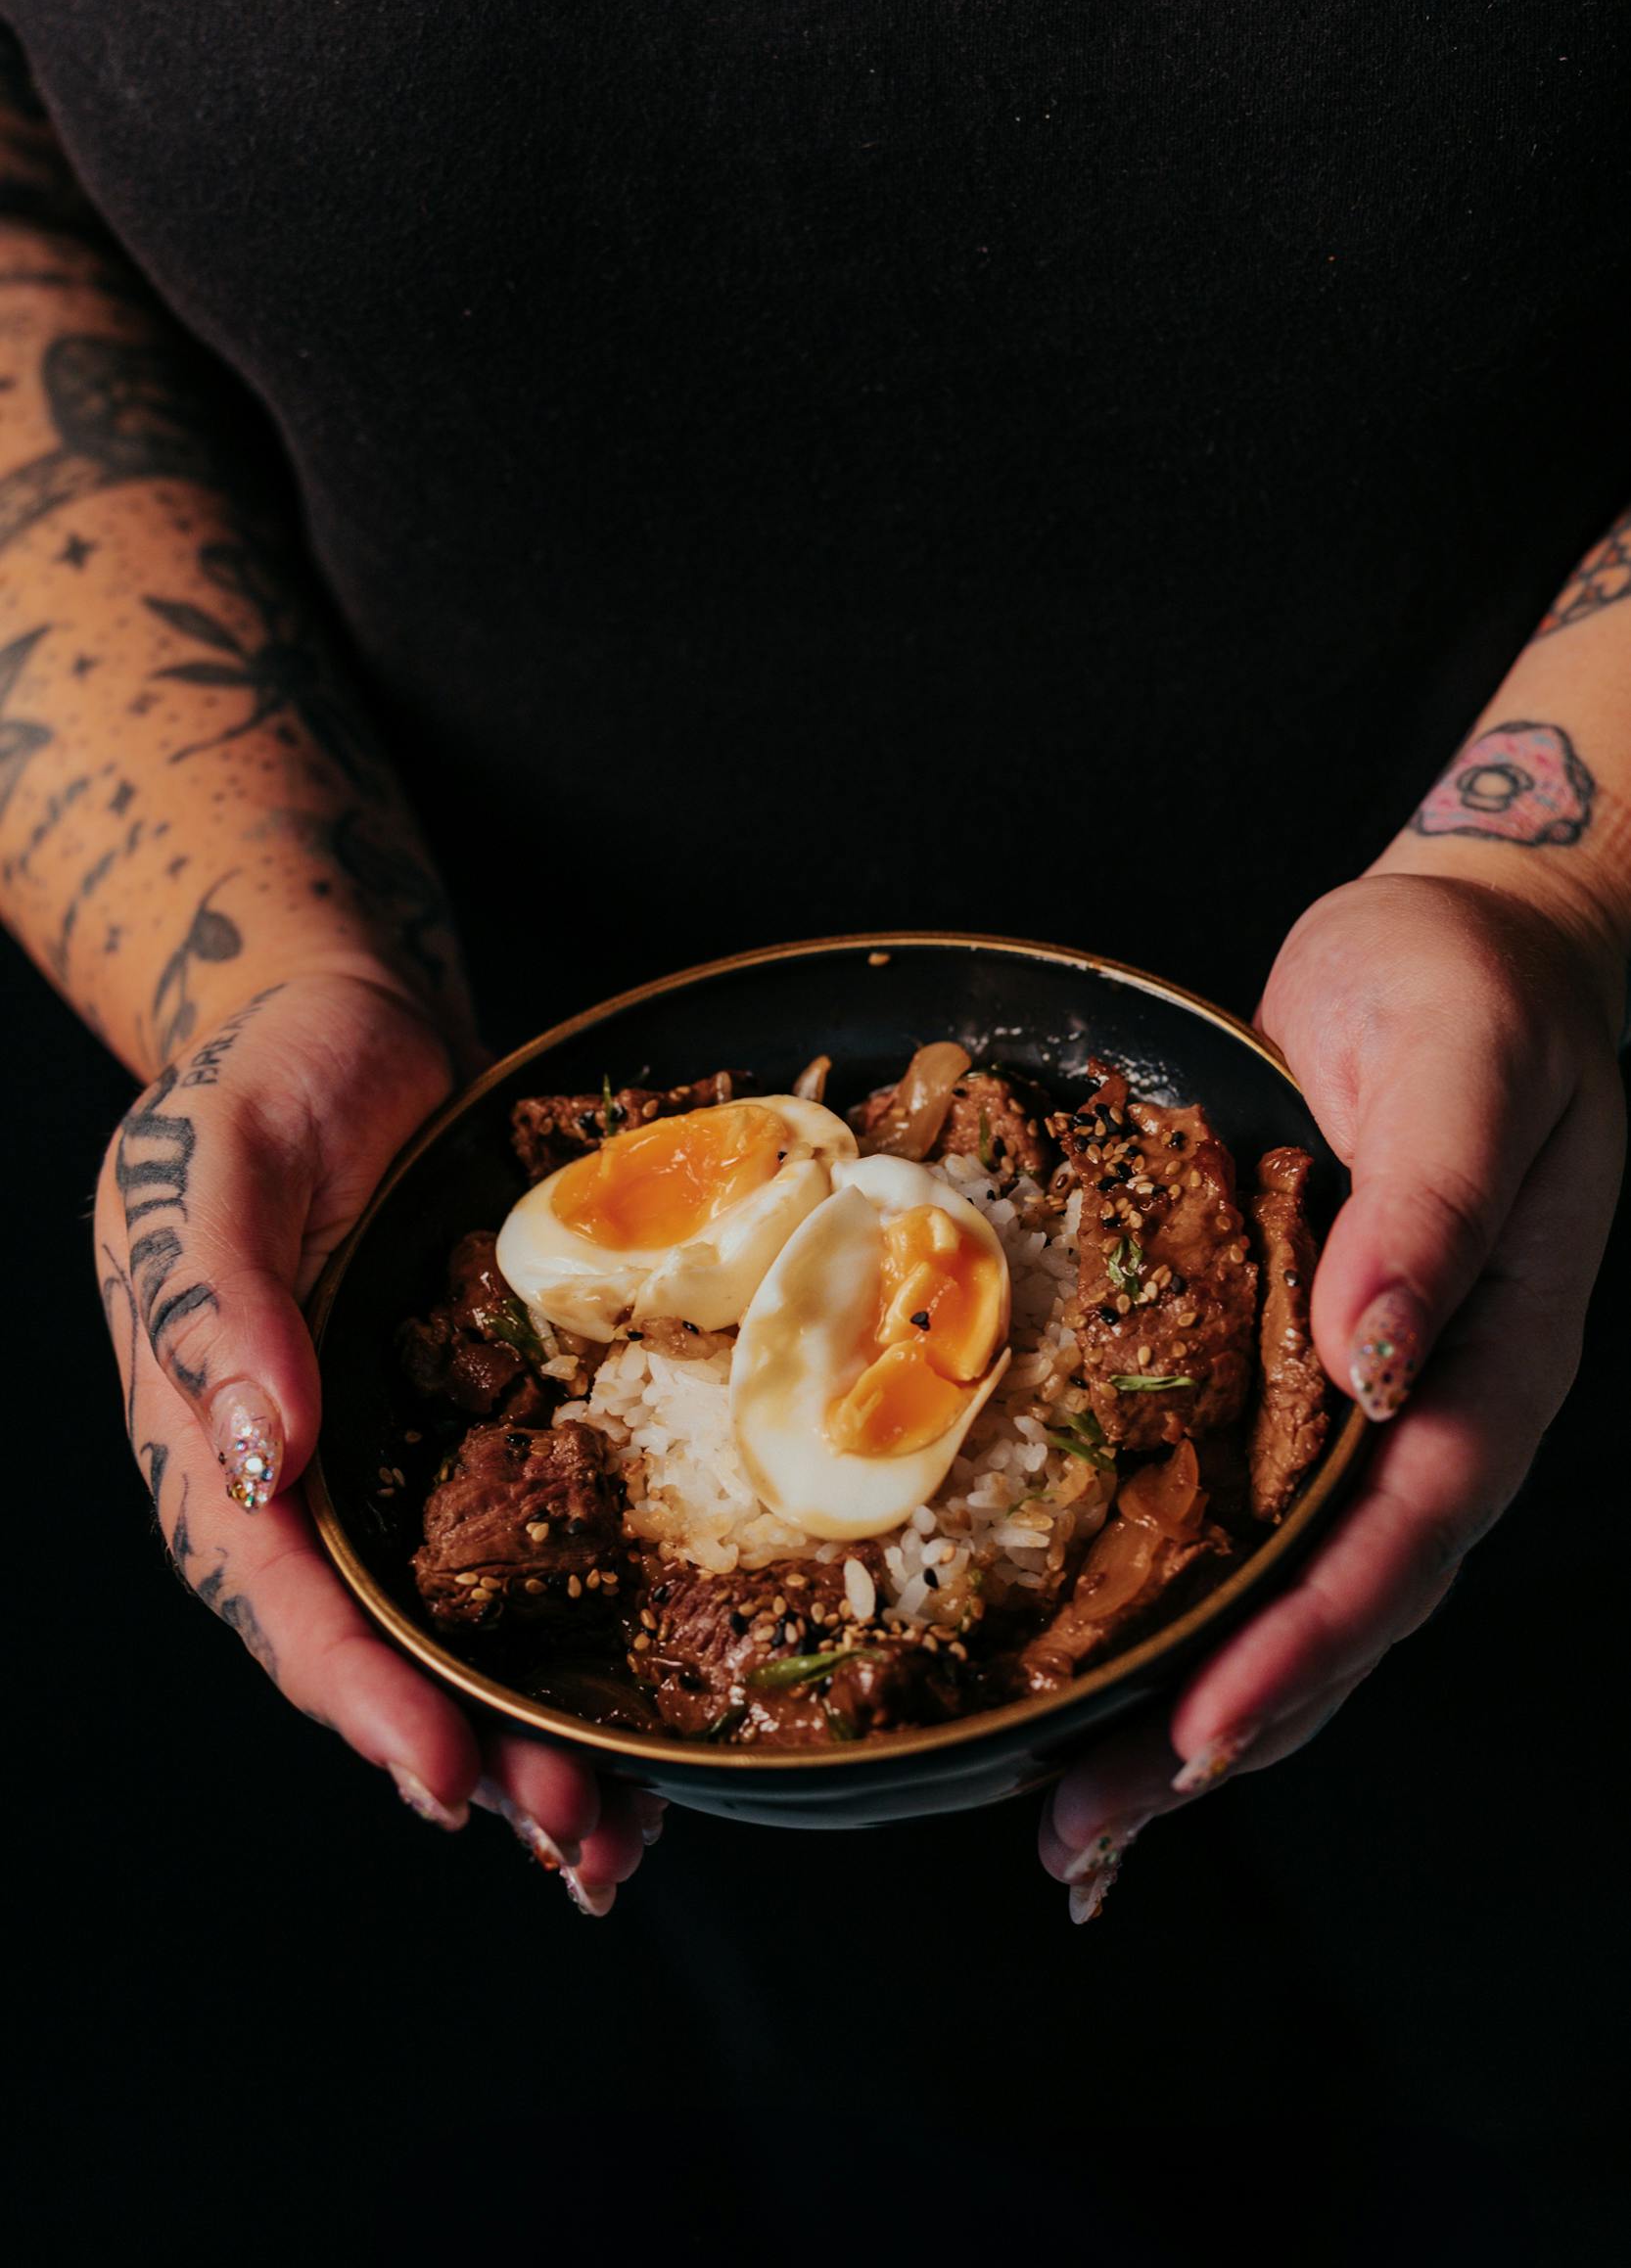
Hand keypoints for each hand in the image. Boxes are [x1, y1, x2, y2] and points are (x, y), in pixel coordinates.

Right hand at [94, 968, 656, 1910]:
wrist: (348, 1028)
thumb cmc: (262, 1084)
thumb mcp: (211, 1161)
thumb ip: (216, 1297)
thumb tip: (259, 1456)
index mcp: (215, 1437)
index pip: (279, 1595)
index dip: (358, 1693)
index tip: (445, 1772)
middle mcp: (306, 1480)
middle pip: (377, 1654)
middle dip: (473, 1756)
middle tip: (575, 1843)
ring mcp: (393, 1465)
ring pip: (459, 1634)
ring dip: (539, 1739)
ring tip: (626, 1835)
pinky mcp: (477, 1432)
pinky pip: (530, 1551)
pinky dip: (589, 1636)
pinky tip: (664, 1708)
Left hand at [1040, 869, 1625, 1916]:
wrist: (1467, 941)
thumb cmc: (1468, 988)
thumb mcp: (1460, 1064)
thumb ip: (1429, 1202)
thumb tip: (1378, 1353)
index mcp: (1497, 1352)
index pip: (1403, 1535)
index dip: (1305, 1642)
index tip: (1203, 1731)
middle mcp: (1436, 1403)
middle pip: (1340, 1611)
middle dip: (1221, 1731)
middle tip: (1088, 1834)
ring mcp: (1370, 1401)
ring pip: (1289, 1592)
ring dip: (1189, 1706)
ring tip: (1075, 1812)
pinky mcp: (1298, 1372)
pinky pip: (1245, 1516)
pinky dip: (1177, 1606)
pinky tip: (1097, 1663)